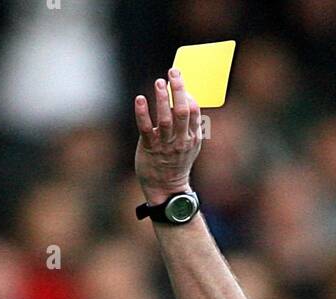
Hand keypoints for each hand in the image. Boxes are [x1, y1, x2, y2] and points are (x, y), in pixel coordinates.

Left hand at [135, 69, 202, 203]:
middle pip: (182, 112)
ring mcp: (164, 145)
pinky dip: (142, 113)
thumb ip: (190, 124)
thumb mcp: (190, 145)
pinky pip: (146, 128)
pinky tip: (140, 99)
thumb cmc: (177, 162)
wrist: (166, 189)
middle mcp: (180, 140)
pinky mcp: (149, 148)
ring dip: (162, 99)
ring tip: (159, 82)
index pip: (194, 112)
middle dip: (178, 90)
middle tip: (174, 72)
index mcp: (192, 138)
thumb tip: (186, 96)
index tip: (181, 81)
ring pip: (165, 119)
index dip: (188, 94)